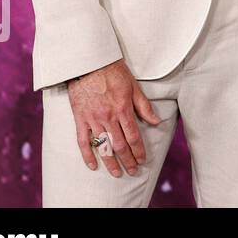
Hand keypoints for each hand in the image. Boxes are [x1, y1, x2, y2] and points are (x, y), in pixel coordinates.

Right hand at [66, 58, 161, 176]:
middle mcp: (108, 117)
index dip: (139, 151)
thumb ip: (144, 106)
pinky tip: (93, 165)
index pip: (134, 136)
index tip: (143, 160)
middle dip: (128, 160)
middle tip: (133, 171)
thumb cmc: (113, 72)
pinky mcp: (80, 119)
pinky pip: (83, 141)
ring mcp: (93, 119)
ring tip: (117, 174)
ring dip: (110, 162)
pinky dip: (87, 155)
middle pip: (120, 145)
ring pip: (103, 146)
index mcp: (123, 109)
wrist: (88, 63)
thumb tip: (157, 121)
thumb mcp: (134, 86)